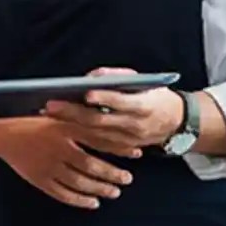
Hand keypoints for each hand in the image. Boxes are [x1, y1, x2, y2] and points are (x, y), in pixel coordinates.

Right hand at [0, 118, 135, 209]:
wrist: (3, 135)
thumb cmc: (33, 123)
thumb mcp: (57, 115)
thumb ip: (79, 121)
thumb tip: (107, 124)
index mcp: (65, 127)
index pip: (99, 138)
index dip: (119, 146)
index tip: (136, 152)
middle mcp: (58, 147)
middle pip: (91, 164)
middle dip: (112, 173)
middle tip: (127, 179)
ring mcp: (48, 165)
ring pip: (79, 182)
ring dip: (100, 188)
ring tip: (114, 192)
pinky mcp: (40, 179)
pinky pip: (63, 194)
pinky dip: (80, 200)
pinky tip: (92, 202)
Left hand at [43, 67, 183, 149]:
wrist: (175, 123)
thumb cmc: (155, 95)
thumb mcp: (144, 81)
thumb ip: (119, 77)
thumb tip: (93, 76)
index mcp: (143, 106)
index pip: (121, 102)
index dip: (104, 98)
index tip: (86, 92)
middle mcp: (134, 125)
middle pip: (100, 120)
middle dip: (74, 113)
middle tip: (51, 104)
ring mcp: (127, 140)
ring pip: (94, 134)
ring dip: (70, 125)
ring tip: (49, 114)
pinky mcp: (121, 148)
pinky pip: (97, 143)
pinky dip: (78, 135)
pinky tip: (61, 126)